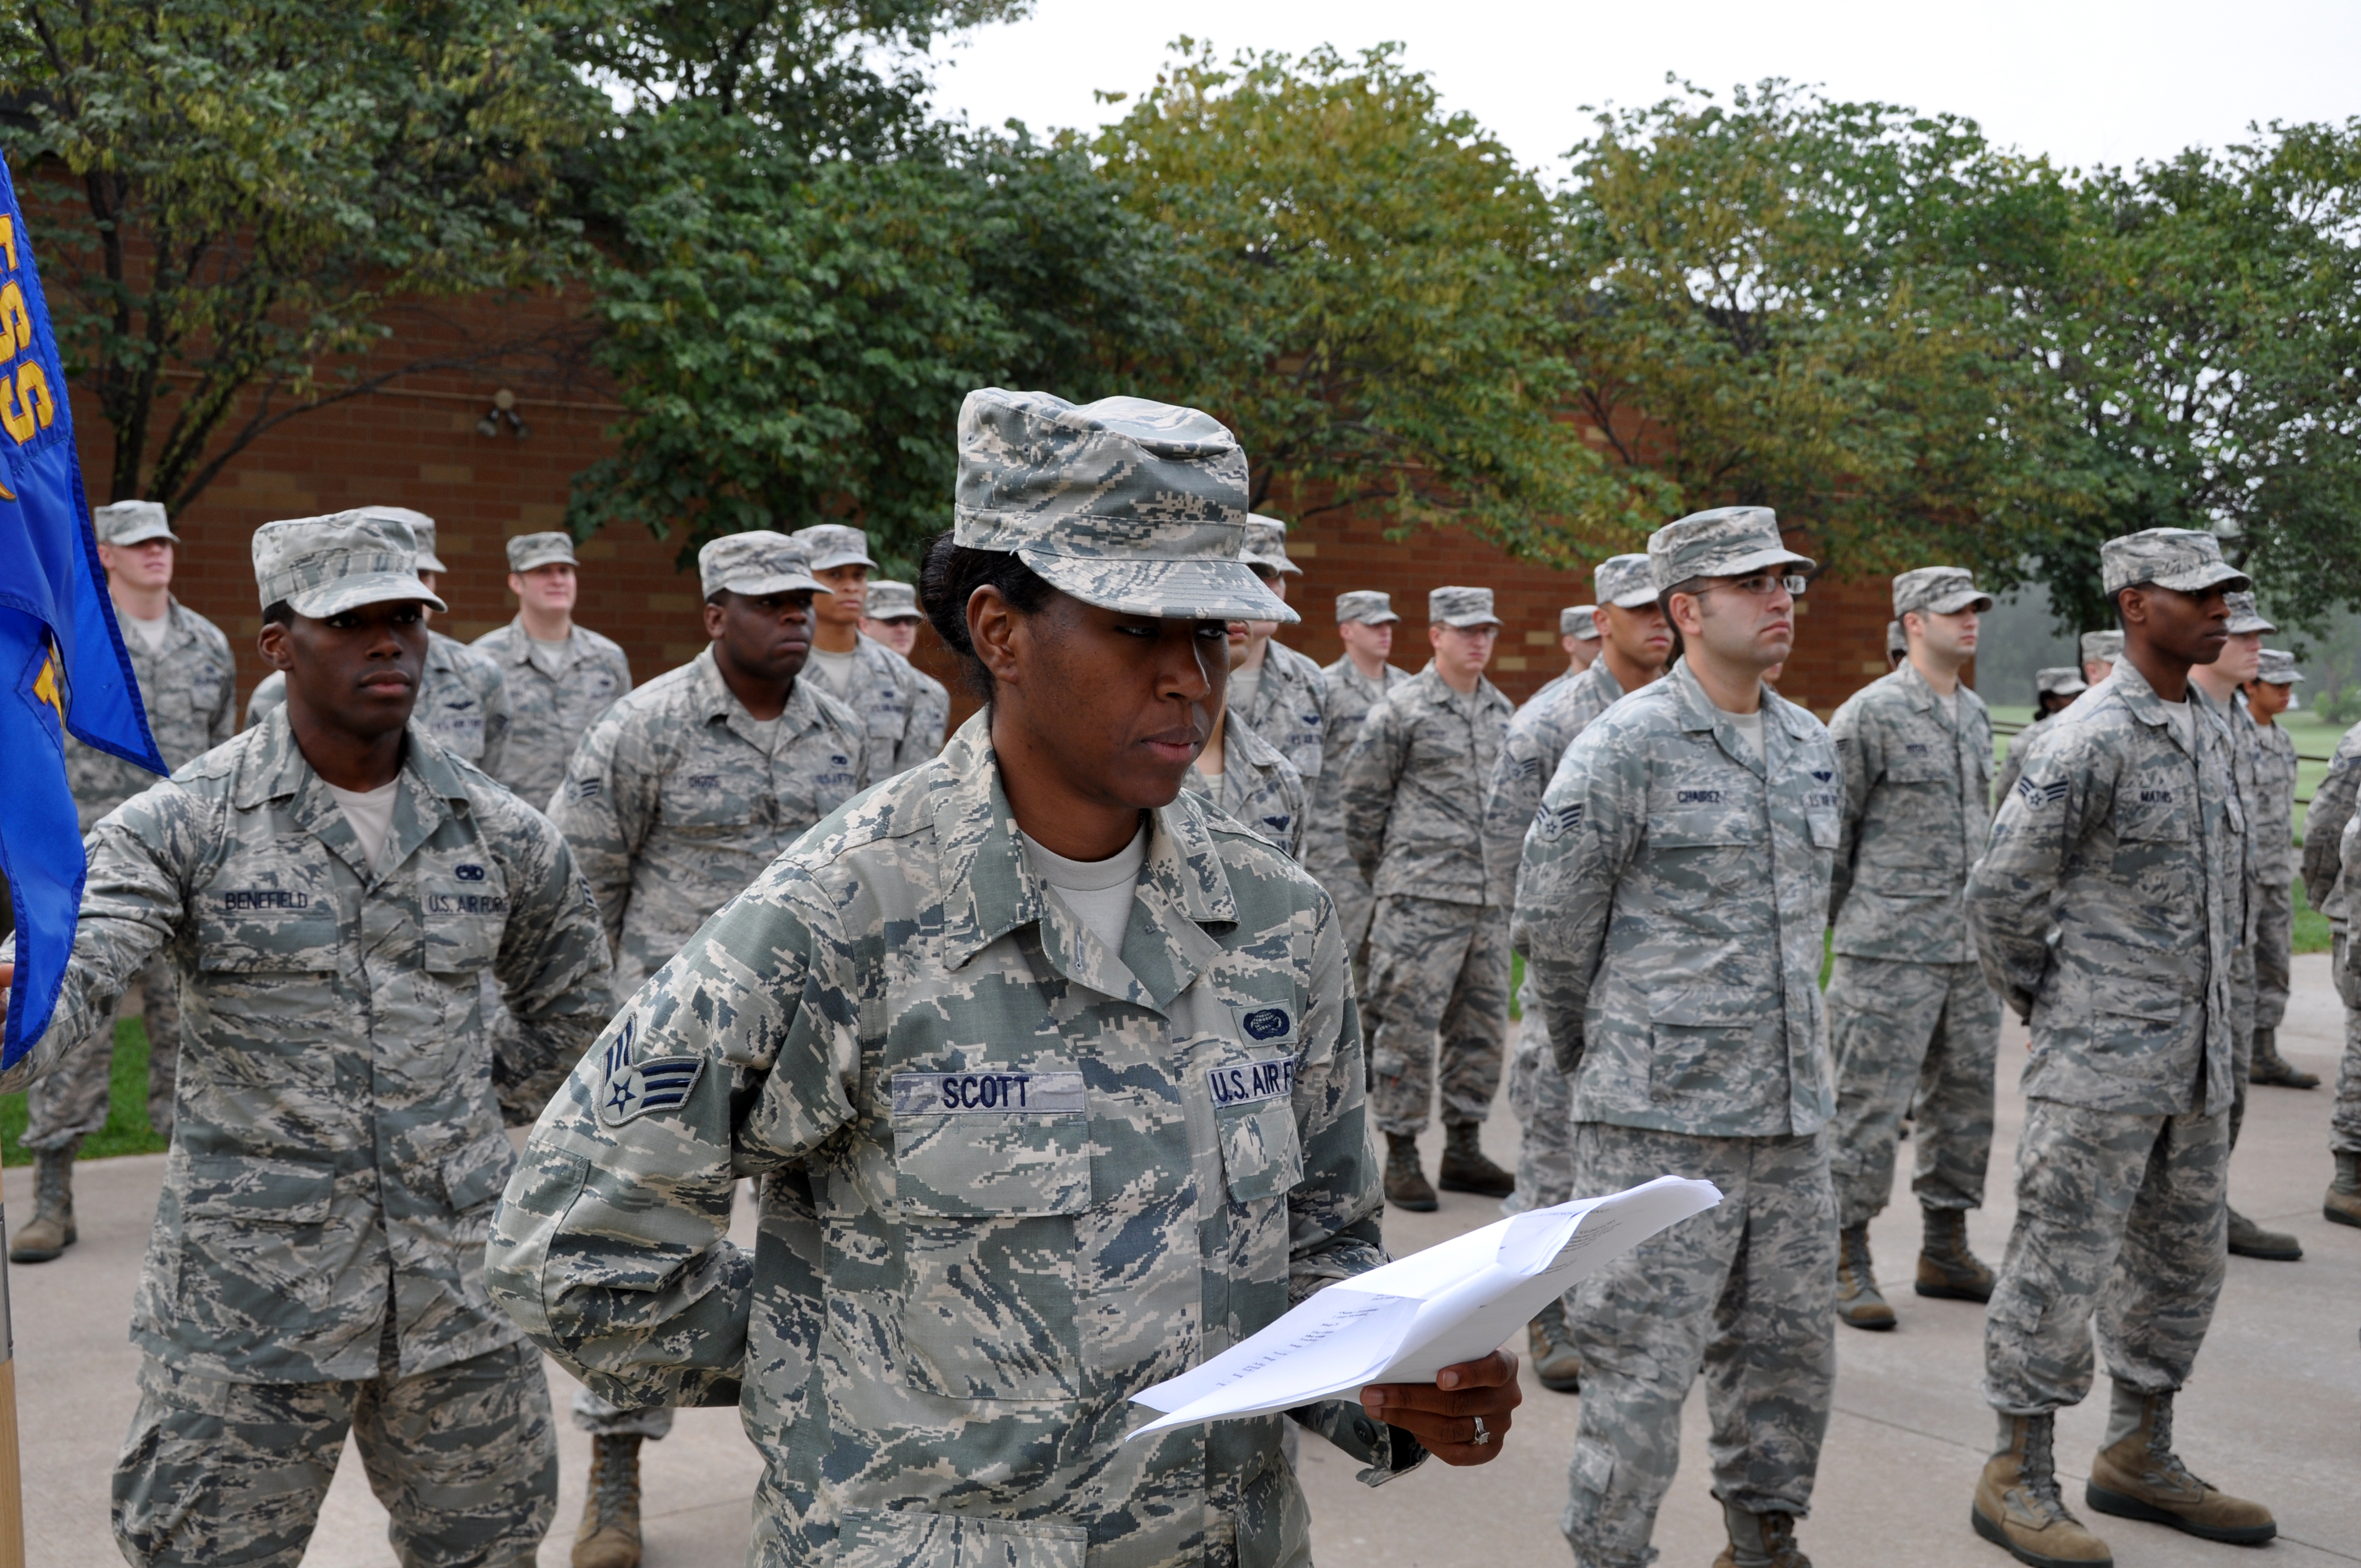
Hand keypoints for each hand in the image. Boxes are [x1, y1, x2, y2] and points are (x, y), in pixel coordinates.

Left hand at [1358, 1350, 1520, 1465]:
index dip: (1468, 1375)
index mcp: (1506, 1365)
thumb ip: (1438, 1347)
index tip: (1440, 1378)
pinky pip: (1455, 1454)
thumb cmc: (1456, 1356)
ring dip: (1406, 1419)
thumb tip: (1394, 1355)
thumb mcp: (1456, 1344)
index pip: (1494, 1370)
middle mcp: (1507, 1397)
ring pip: (1450, 1429)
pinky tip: (1402, 1425)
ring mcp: (1499, 1427)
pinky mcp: (1489, 1450)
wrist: (1472, 1382)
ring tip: (1376, 1407)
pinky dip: (1425, 1440)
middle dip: (1409, 1398)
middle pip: (1457, 1404)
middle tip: (1374, 1393)